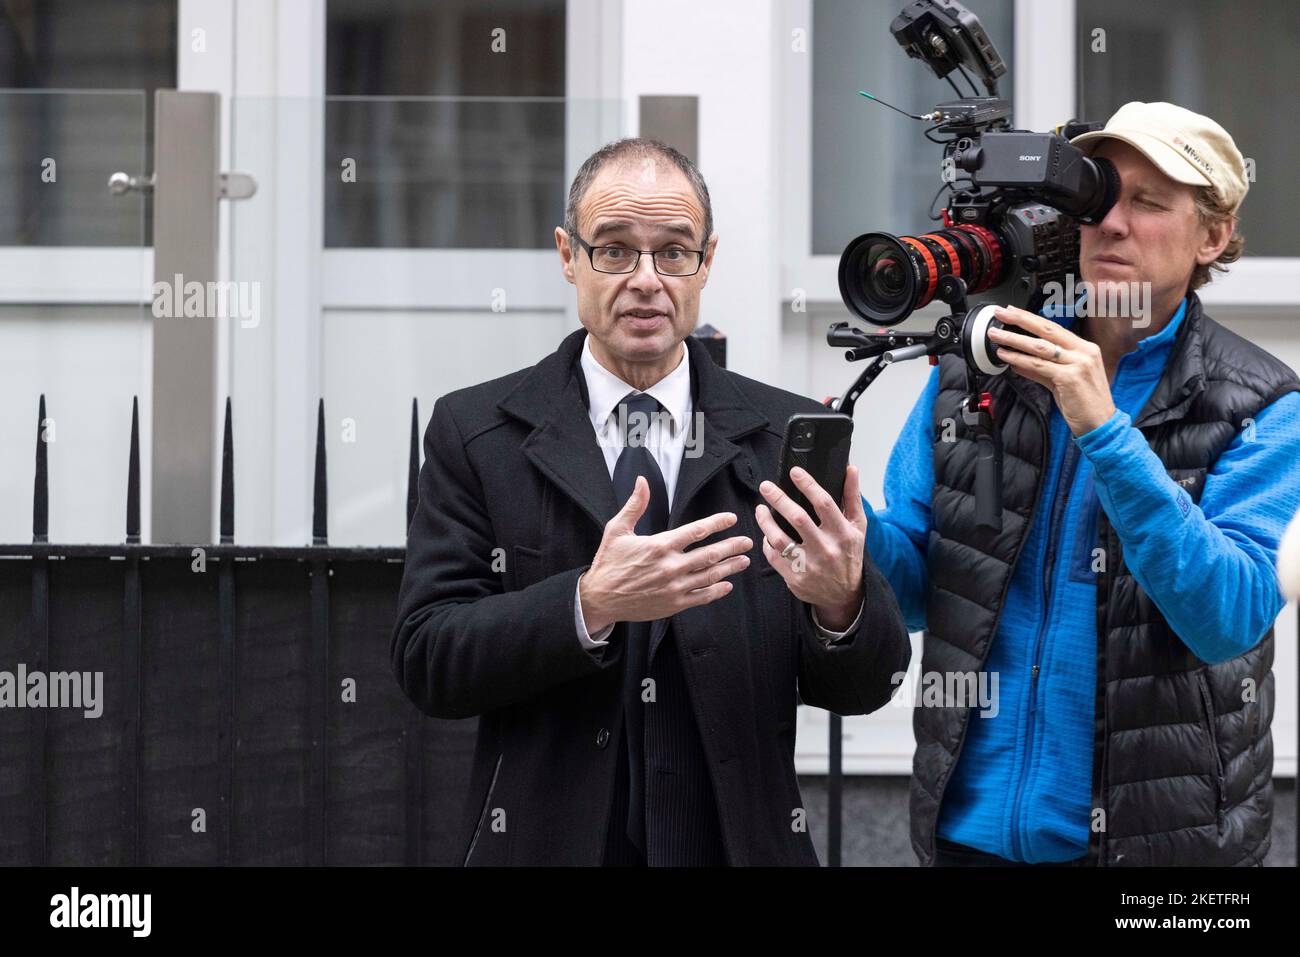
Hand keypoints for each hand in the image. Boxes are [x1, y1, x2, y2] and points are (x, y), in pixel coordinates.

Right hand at [579, 476, 752, 632]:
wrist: (600, 598)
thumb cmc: (608, 563)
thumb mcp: (617, 530)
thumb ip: (635, 505)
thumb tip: (642, 481)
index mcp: (659, 545)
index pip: (696, 531)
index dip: (717, 523)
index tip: (731, 519)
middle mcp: (670, 566)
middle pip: (710, 554)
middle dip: (732, 546)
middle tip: (748, 541)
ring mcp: (674, 587)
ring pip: (710, 576)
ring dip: (730, 568)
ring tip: (744, 561)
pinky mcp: (673, 604)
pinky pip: (701, 597)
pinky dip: (716, 591)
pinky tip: (727, 585)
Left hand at [755, 465, 865, 630]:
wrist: (844, 595)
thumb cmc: (849, 554)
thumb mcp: (857, 527)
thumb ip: (852, 497)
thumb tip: (850, 468)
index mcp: (843, 534)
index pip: (824, 503)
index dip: (808, 485)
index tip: (794, 472)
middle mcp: (826, 549)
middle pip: (798, 518)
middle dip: (779, 499)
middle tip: (766, 486)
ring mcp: (809, 565)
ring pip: (780, 538)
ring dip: (765, 521)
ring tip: (760, 508)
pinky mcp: (795, 578)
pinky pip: (774, 556)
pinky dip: (767, 542)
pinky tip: (766, 532)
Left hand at [987, 304, 1115, 436]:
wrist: (1102, 425)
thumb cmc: (1085, 404)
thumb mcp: (1064, 381)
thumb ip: (1042, 370)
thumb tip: (1018, 362)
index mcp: (1086, 349)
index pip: (1054, 328)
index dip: (1031, 319)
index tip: (1013, 312)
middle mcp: (1084, 352)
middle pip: (1047, 330)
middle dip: (1021, 319)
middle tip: (1001, 312)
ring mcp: (1079, 364)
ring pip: (1040, 347)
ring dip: (1014, 340)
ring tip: (996, 335)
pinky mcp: (1070, 378)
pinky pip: (1039, 366)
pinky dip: (1020, 360)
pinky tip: (1007, 357)